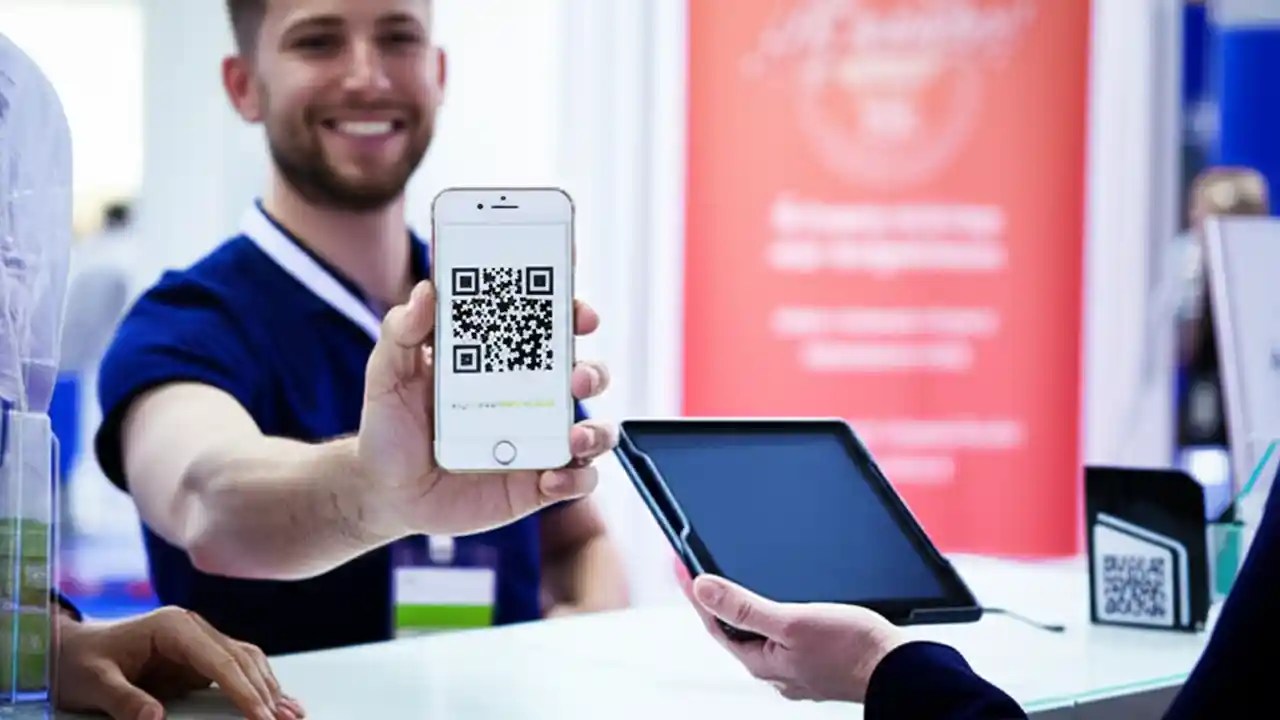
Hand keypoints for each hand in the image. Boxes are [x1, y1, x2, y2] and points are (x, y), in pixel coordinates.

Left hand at [55, 607, 303, 719]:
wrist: (69, 651)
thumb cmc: (78, 662)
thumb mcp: (92, 683)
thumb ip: (123, 700)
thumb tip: (154, 719)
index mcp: (173, 627)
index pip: (220, 660)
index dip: (244, 691)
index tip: (261, 717)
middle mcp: (194, 630)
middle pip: (242, 660)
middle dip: (267, 692)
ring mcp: (200, 644)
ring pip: (248, 663)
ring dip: (270, 690)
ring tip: (293, 715)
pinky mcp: (200, 661)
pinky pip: (237, 673)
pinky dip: (258, 689)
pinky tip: (277, 706)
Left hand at [358, 281, 615, 537]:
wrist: (384, 492)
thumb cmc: (390, 425)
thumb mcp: (388, 373)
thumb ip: (402, 331)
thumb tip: (427, 290)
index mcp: (502, 361)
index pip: (550, 328)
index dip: (573, 313)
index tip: (580, 313)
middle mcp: (531, 396)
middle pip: (585, 374)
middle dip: (593, 372)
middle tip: (576, 378)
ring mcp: (539, 441)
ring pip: (596, 429)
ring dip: (597, 430)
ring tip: (573, 438)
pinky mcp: (538, 483)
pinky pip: (578, 478)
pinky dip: (577, 478)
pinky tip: (551, 480)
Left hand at [679, 568, 907, 703]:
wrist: (901, 670)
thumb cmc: (852, 649)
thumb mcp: (791, 621)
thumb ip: (745, 607)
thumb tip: (703, 588)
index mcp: (763, 663)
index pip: (716, 623)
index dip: (697, 593)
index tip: (681, 565)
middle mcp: (776, 670)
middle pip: (735, 629)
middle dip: (718, 599)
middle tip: (700, 568)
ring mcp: (797, 667)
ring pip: (761, 632)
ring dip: (746, 606)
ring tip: (734, 579)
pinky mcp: (818, 661)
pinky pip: (784, 634)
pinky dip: (774, 614)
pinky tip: (781, 604)